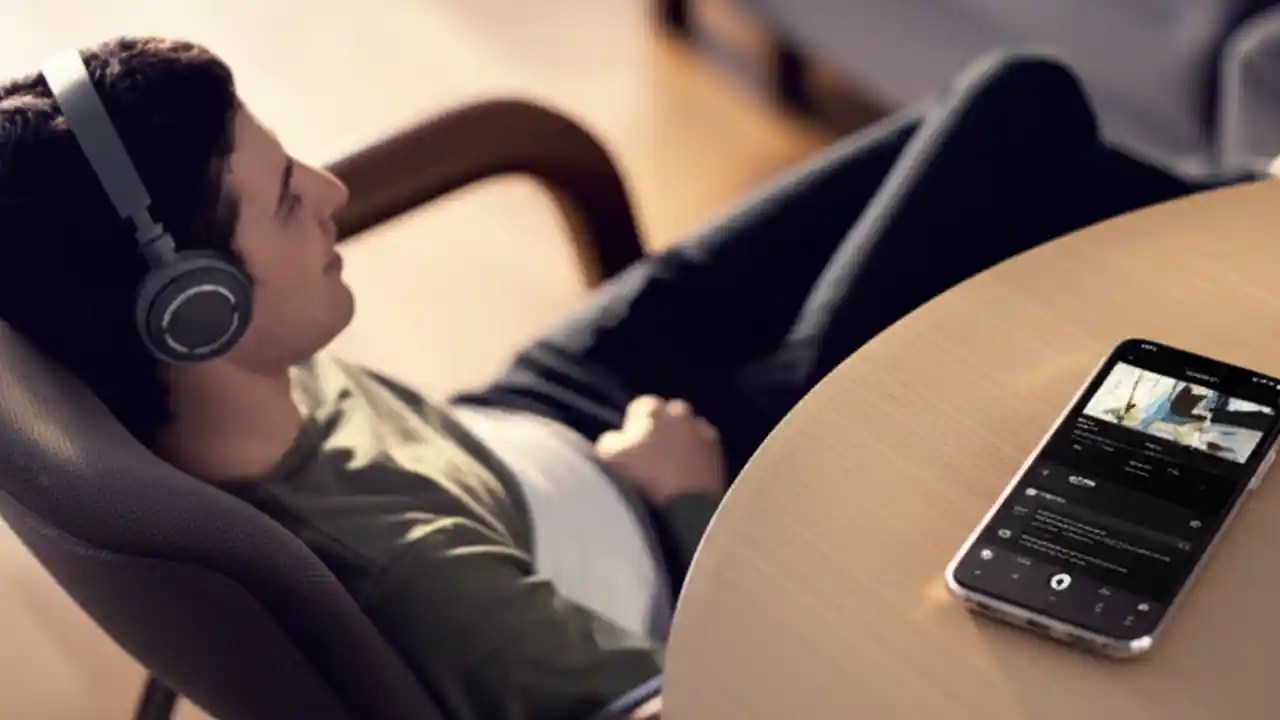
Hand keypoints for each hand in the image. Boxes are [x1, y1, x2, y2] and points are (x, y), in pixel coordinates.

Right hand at [595, 395, 726, 504]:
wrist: (684, 509)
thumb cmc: (641, 479)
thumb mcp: (607, 457)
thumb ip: (609, 440)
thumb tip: (616, 438)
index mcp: (652, 409)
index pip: (640, 406)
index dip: (633, 424)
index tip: (630, 444)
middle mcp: (681, 413)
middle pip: (668, 414)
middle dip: (661, 427)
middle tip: (652, 454)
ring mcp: (704, 432)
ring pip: (690, 430)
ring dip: (682, 441)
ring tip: (673, 467)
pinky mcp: (719, 453)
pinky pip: (705, 449)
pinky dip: (698, 457)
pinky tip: (689, 475)